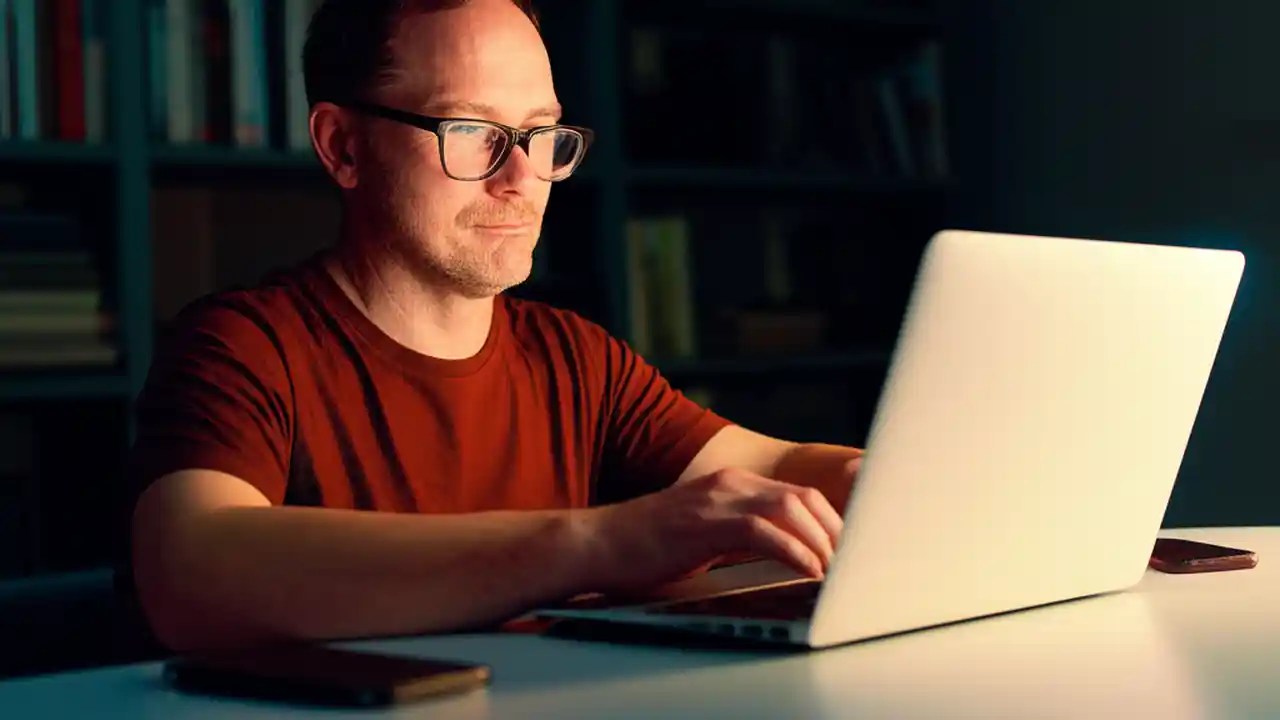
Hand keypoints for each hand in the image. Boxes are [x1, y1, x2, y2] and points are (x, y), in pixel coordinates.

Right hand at [583, 467, 844, 594]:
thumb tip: (785, 559)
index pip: (799, 496)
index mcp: (733, 484)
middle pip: (804, 499)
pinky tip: (807, 572)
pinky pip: (762, 531)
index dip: (831, 522)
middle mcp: (731, 483)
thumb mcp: (704, 535)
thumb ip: (741, 537)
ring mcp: (717, 499)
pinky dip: (793, 552)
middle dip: (835, 533)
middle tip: (852, 567)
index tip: (848, 552)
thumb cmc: (646, 547)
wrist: (597, 543)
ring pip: (790, 509)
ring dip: (820, 544)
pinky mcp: (705, 521)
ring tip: (835, 574)